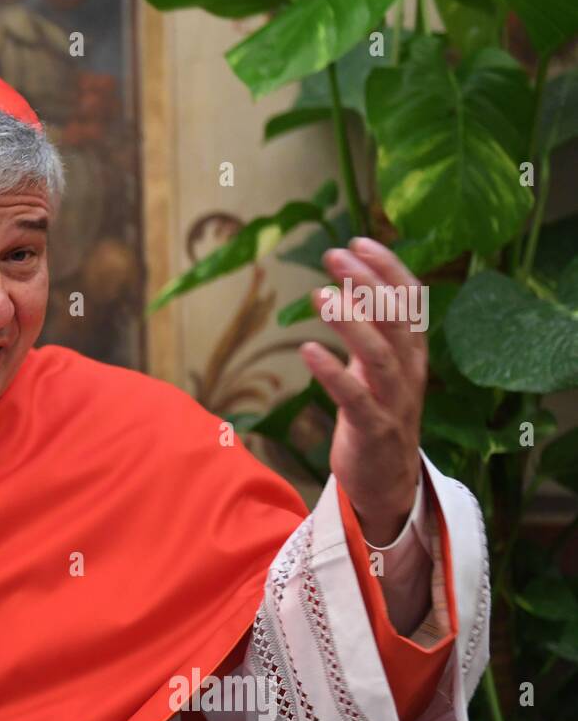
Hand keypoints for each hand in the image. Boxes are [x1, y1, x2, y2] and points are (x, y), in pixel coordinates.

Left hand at [299, 237, 425, 545]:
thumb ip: (367, 327)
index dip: (388, 268)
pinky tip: (307, 349)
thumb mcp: (374, 367)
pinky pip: (355, 398)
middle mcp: (409, 374)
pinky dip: (333, 372)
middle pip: (397, 320)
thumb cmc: (375, 415)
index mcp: (412, 354)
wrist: (386, 481)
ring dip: (351, 321)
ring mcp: (394, 402)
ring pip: (380, 355)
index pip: (410, 300)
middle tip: (335, 254)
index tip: (358, 239)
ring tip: (320, 295)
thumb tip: (349, 280)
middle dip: (368, 283)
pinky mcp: (373, 431)